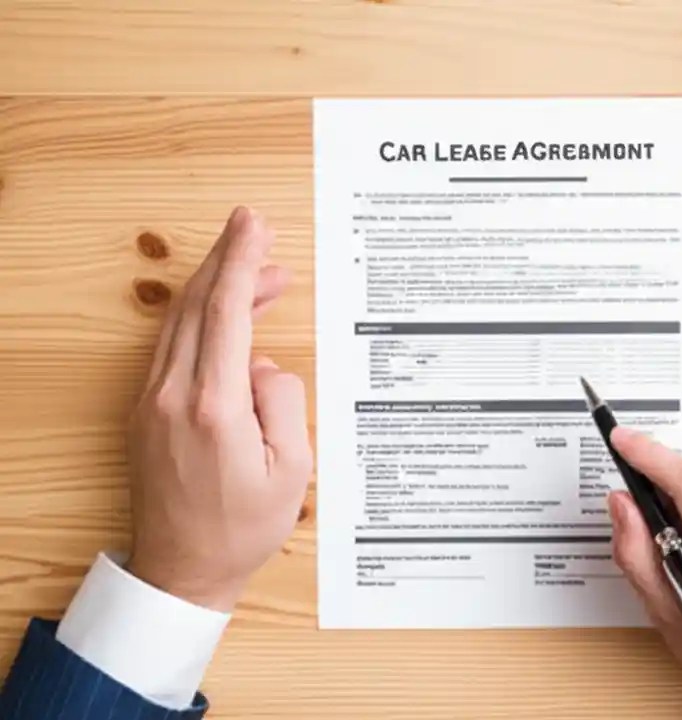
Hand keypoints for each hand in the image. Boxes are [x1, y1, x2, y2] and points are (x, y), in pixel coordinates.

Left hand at [126, 207, 312, 611]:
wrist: (182, 568)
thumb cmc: (243, 526)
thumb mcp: (292, 470)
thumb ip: (283, 403)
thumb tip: (266, 365)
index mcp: (215, 407)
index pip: (228, 314)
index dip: (242, 262)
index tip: (255, 225)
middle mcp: (174, 395)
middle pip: (198, 305)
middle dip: (229, 259)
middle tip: (256, 226)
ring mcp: (153, 401)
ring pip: (183, 322)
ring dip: (219, 289)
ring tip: (262, 272)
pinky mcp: (147, 411)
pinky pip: (174, 347)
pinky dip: (203, 320)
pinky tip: (232, 320)